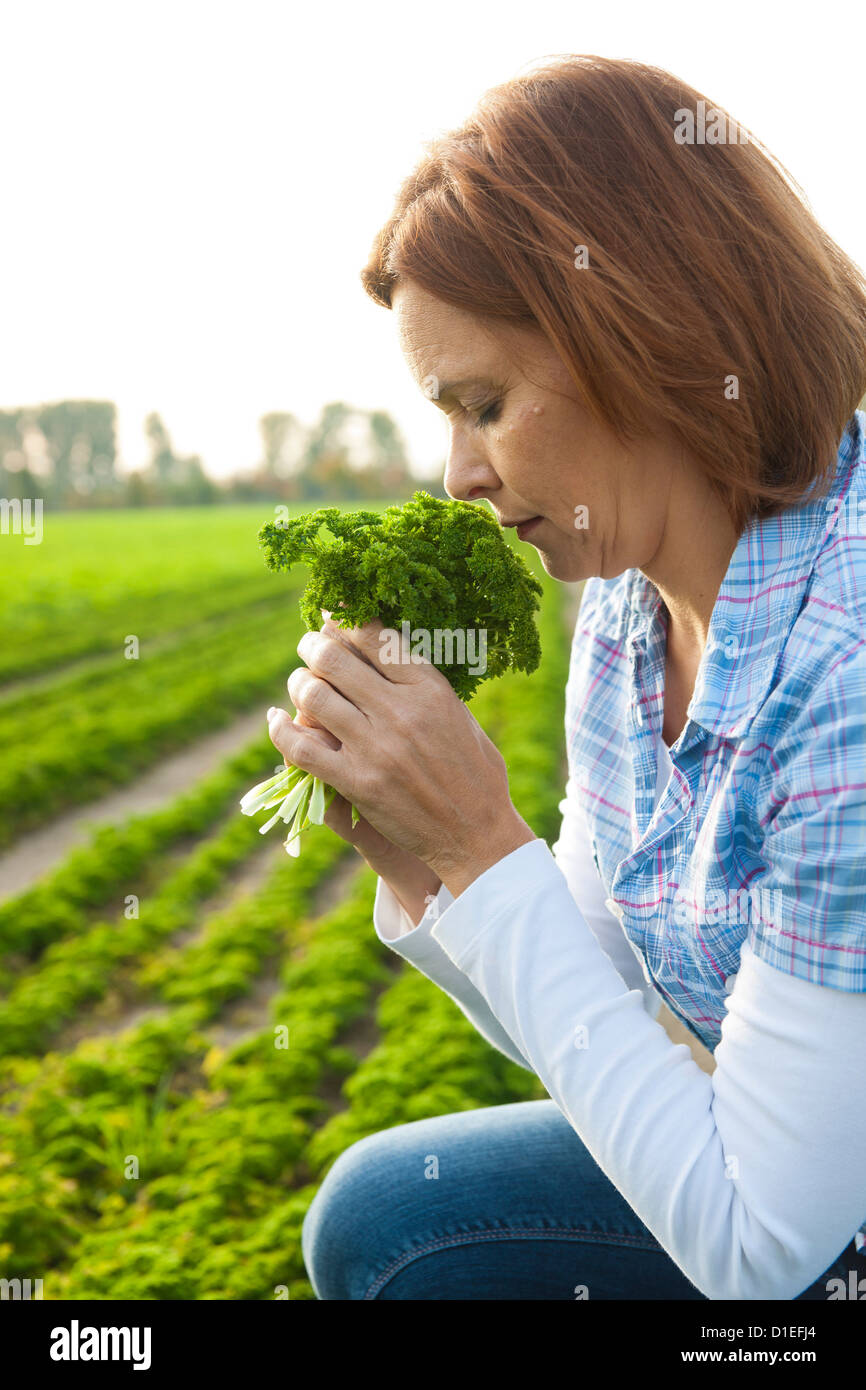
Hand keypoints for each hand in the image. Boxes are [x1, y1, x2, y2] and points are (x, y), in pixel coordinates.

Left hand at [268, 612, 535, 895]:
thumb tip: (389, 654)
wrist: (477, 835)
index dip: (347, 619)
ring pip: (313, 695)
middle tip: (308, 644)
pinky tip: (276, 719)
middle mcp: (400, 712)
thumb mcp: (462, 717)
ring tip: (299, 681)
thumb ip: (427, 686)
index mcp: (431, 690)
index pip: (376, 637)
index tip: (334, 614)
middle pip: (335, 659)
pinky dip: (280, 729)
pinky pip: (301, 747)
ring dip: (298, 682)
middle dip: (313, 644)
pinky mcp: (355, 783)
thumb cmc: (477, 775)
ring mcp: (375, 748)